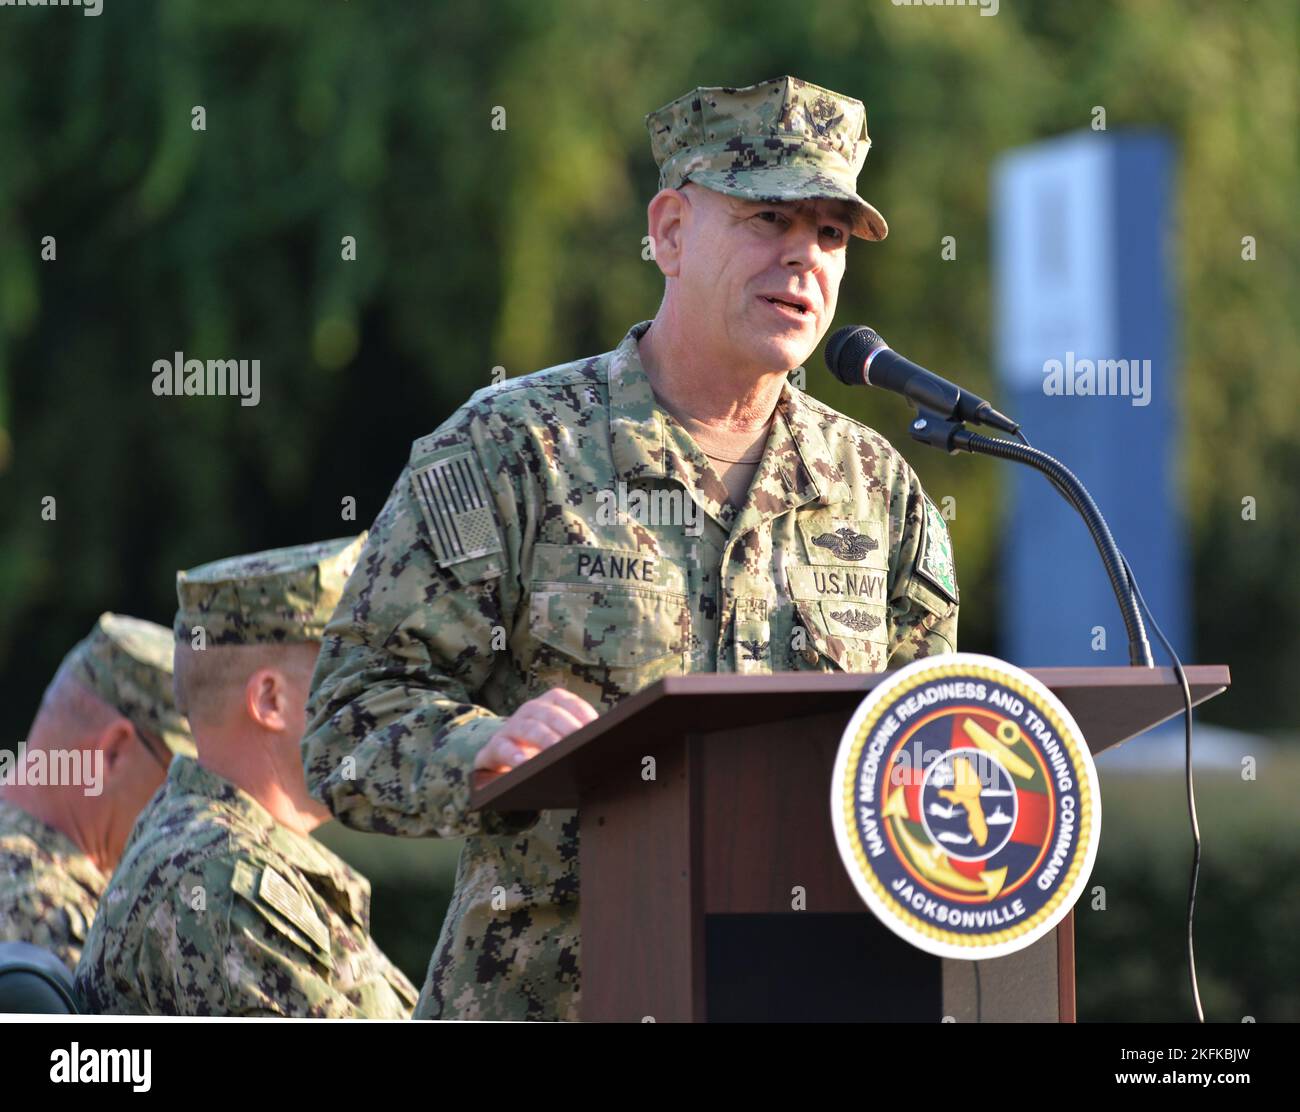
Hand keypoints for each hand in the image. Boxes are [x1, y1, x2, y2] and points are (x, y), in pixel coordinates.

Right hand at [472, 688, 598, 772]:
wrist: (502, 758)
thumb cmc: (541, 748)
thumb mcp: (559, 739)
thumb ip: (579, 739)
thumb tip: (608, 746)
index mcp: (551, 704)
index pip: (570, 703)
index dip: (584, 714)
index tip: (597, 730)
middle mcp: (531, 710)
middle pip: (551, 714)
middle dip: (568, 728)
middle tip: (581, 742)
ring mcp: (511, 726)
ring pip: (529, 728)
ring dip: (544, 739)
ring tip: (556, 751)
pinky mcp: (495, 746)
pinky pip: (503, 747)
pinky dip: (513, 754)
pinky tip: (523, 762)